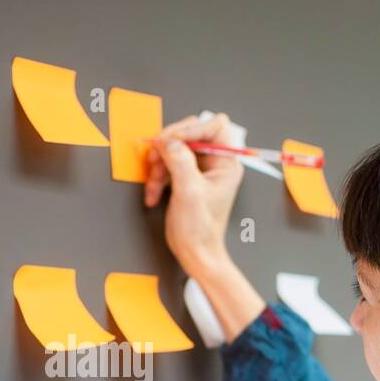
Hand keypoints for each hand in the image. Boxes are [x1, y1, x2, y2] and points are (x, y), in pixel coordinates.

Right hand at [143, 113, 245, 281]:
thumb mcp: (189, 192)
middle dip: (169, 146)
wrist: (195, 254)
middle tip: (155, 156)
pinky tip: (152, 194)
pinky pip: (169, 165)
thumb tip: (168, 141)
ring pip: (175, 150)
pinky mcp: (187, 179)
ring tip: (153, 183)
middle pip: (191, 135)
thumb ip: (180, 161)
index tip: (171, 140)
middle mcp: (216, 163)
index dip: (191, 128)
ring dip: (159, 164)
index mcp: (227, 162)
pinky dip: (157, 178)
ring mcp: (201, 171)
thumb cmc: (200, 229)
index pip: (214, 126)